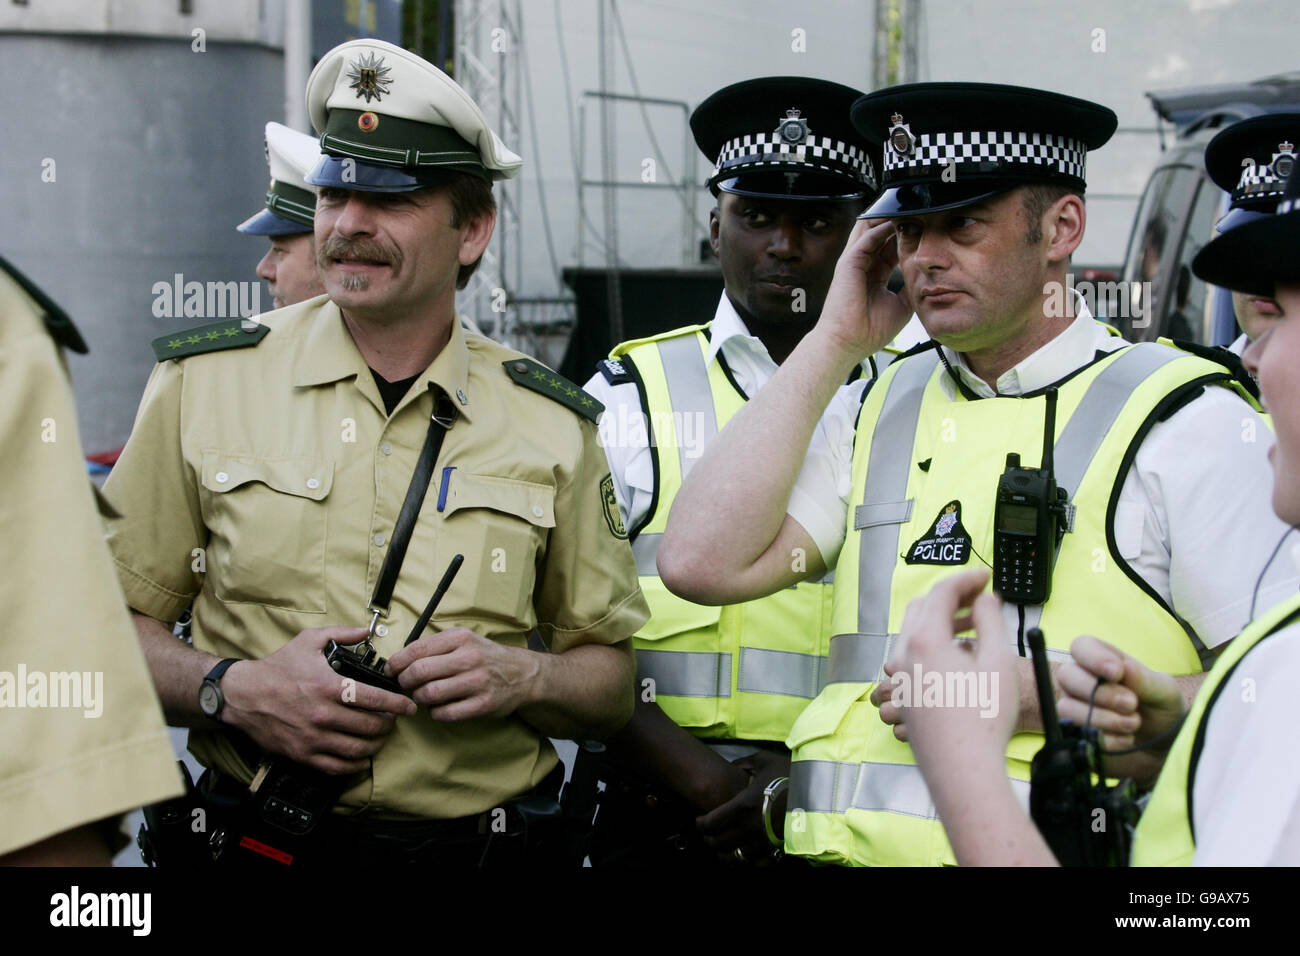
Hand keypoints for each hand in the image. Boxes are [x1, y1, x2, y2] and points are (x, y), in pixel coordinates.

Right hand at [221, 625, 416, 774]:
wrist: (242, 695)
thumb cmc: (277, 668)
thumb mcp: (309, 641)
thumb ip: (341, 634)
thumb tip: (366, 631)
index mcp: (329, 687)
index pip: (375, 699)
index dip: (398, 704)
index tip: (408, 706)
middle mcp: (323, 715)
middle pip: (370, 726)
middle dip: (389, 725)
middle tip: (393, 721)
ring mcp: (313, 737)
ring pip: (357, 749)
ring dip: (376, 745)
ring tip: (380, 737)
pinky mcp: (302, 754)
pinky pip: (337, 767)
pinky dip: (354, 765)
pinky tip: (361, 757)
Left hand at [387, 627, 538, 720]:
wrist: (522, 673)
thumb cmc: (486, 657)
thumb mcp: (464, 640)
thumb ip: (435, 647)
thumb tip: (400, 662)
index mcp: (460, 638)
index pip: (417, 649)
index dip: (397, 663)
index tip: (391, 671)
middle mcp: (469, 657)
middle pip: (419, 672)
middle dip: (405, 682)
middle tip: (406, 686)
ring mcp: (477, 681)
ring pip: (430, 694)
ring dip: (419, 699)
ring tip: (423, 697)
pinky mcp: (482, 703)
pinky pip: (446, 713)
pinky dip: (436, 713)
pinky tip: (439, 708)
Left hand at [695, 750, 789, 864]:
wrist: (821, 792)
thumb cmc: (791, 774)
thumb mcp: (765, 761)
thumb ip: (745, 764)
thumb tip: (733, 766)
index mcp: (742, 806)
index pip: (710, 823)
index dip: (700, 824)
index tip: (699, 820)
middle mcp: (750, 828)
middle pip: (719, 843)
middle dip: (710, 839)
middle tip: (709, 834)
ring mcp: (764, 842)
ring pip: (735, 858)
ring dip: (726, 853)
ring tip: (724, 847)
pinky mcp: (778, 850)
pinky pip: (757, 864)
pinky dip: (749, 860)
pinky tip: (746, 853)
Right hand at [818, 218, 913, 359]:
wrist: (849, 342)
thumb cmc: (869, 330)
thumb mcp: (902, 305)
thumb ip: (912, 287)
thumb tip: (928, 276)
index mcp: (874, 275)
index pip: (891, 247)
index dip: (906, 236)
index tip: (924, 226)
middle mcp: (863, 265)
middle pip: (881, 234)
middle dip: (897, 220)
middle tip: (916, 208)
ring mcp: (854, 262)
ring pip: (870, 230)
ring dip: (886, 217)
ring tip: (905, 205)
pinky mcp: (848, 263)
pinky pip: (865, 239)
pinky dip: (879, 228)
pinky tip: (893, 220)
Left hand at [887, 570, 1018, 764]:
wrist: (964, 769)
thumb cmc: (984, 718)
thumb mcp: (998, 660)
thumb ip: (990, 619)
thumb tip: (983, 600)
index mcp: (924, 640)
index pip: (942, 593)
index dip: (966, 579)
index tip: (985, 577)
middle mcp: (904, 655)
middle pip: (922, 609)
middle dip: (951, 597)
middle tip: (979, 597)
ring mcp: (901, 677)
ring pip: (914, 634)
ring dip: (941, 622)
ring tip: (973, 626)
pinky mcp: (905, 696)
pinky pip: (912, 658)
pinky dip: (933, 646)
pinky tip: (959, 657)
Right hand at [1055, 635, 1186, 784]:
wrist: (1163, 742)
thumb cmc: (1160, 705)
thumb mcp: (1164, 691)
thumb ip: (1145, 680)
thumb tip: (1126, 668)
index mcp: (1101, 660)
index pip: (1081, 647)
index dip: (1093, 658)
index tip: (1117, 673)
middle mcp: (1081, 681)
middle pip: (1066, 676)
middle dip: (1100, 692)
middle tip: (1132, 703)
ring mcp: (1076, 707)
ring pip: (1067, 707)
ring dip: (1103, 718)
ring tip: (1134, 723)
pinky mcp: (1077, 733)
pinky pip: (1078, 733)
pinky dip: (1106, 739)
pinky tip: (1127, 739)